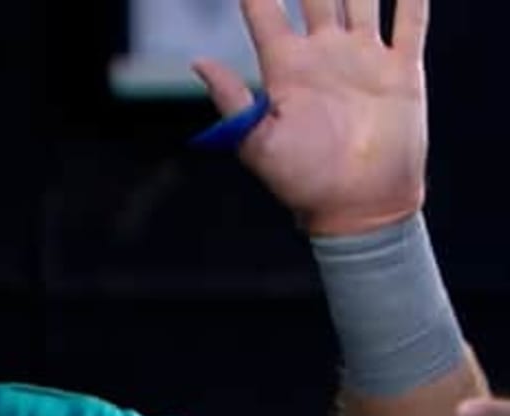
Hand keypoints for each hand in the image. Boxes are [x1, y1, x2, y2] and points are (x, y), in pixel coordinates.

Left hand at [195, 0, 428, 235]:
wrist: (354, 206)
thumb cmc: (299, 180)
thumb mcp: (255, 142)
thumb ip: (231, 100)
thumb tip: (197, 60)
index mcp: (285, 68)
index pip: (265, 13)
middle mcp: (323, 54)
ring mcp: (362, 58)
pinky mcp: (400, 70)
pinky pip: (409, 22)